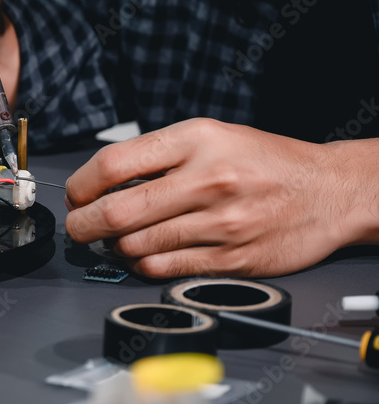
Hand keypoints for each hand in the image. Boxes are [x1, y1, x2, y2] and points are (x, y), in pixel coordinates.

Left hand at [64, 118, 377, 277]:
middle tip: (78, 226)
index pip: (113, 164)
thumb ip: (158, 155)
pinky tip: (142, 254)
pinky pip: (163, 267)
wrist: (328, 192)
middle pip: (117, 211)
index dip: (80, 184)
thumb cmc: (264, 162)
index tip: (74, 194)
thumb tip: (100, 181)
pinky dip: (141, 263)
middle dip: (82, 224)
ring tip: (114, 239)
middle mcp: (207, 180)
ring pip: (135, 244)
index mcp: (196, 141)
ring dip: (113, 246)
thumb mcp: (211, 136)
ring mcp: (220, 223)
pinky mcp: (229, 259)